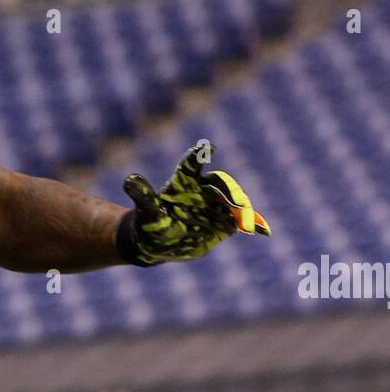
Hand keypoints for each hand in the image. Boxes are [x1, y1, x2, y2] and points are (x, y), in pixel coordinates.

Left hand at [117, 141, 270, 265]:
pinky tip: (263, 230)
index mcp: (183, 183)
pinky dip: (253, 223)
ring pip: (232, 201)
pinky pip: (241, 220)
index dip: (198, 156)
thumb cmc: (151, 224)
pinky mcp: (225, 221)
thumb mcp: (146, 213)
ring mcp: (216, 205)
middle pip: (219, 183)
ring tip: (244, 216)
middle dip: (227, 189)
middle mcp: (203, 190)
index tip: (205, 147)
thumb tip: (129, 179)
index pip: (191, 165)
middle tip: (232, 199)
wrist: (162, 243)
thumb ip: (143, 196)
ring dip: (241, 206)